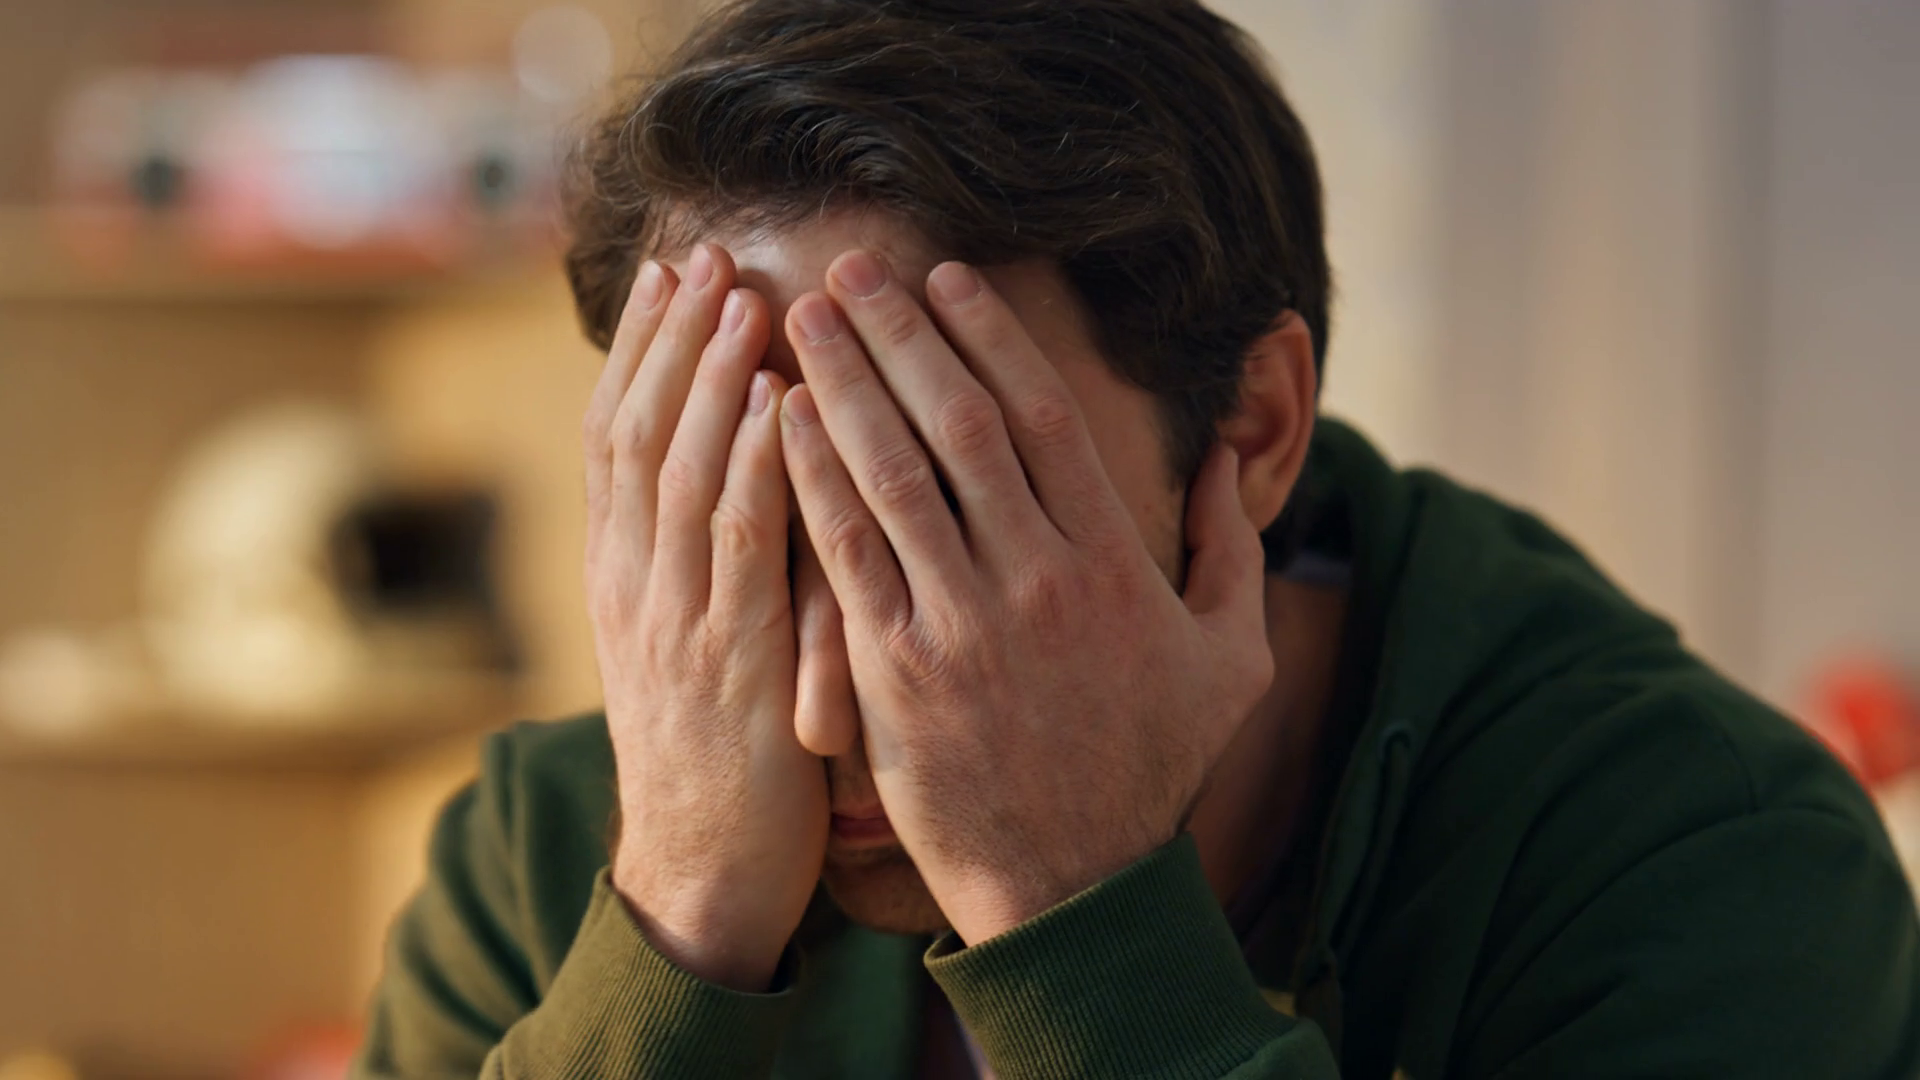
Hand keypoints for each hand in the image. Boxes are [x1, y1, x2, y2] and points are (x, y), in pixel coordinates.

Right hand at [584, 244, 823, 990]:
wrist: (700, 877)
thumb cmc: (716, 755)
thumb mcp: (692, 642)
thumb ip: (705, 558)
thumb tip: (735, 467)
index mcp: (622, 576)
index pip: (614, 436)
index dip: (639, 350)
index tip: (667, 272)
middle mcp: (633, 586)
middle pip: (635, 434)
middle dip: (669, 339)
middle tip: (701, 251)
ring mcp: (675, 623)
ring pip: (676, 474)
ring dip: (706, 378)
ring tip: (737, 296)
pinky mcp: (730, 665)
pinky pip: (737, 549)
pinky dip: (749, 466)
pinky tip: (772, 404)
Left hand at [779, 252, 1273, 944]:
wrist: (1073, 890)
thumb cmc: (1150, 771)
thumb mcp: (1232, 661)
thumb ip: (1233, 550)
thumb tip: (1224, 459)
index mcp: (1113, 564)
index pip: (1043, 419)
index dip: (989, 337)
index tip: (946, 279)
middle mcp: (1035, 580)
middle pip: (958, 424)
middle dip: (899, 334)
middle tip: (851, 269)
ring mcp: (960, 626)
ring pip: (893, 475)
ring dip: (844, 384)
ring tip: (802, 317)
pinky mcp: (894, 673)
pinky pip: (845, 555)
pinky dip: (812, 479)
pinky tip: (783, 420)